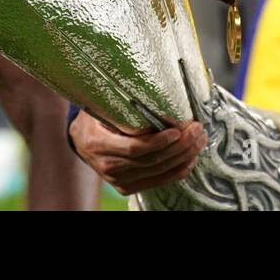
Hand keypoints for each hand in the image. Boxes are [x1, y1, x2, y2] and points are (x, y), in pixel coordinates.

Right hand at [69, 112, 205, 195]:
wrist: (81, 139)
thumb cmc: (95, 115)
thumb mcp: (102, 104)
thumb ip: (122, 104)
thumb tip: (154, 93)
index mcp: (97, 143)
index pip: (134, 148)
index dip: (158, 142)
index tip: (177, 130)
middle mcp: (106, 165)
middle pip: (150, 161)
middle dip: (178, 146)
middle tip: (196, 130)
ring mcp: (116, 179)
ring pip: (156, 172)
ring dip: (182, 157)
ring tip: (198, 141)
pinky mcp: (125, 186)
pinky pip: (155, 181)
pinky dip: (175, 172)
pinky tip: (189, 161)